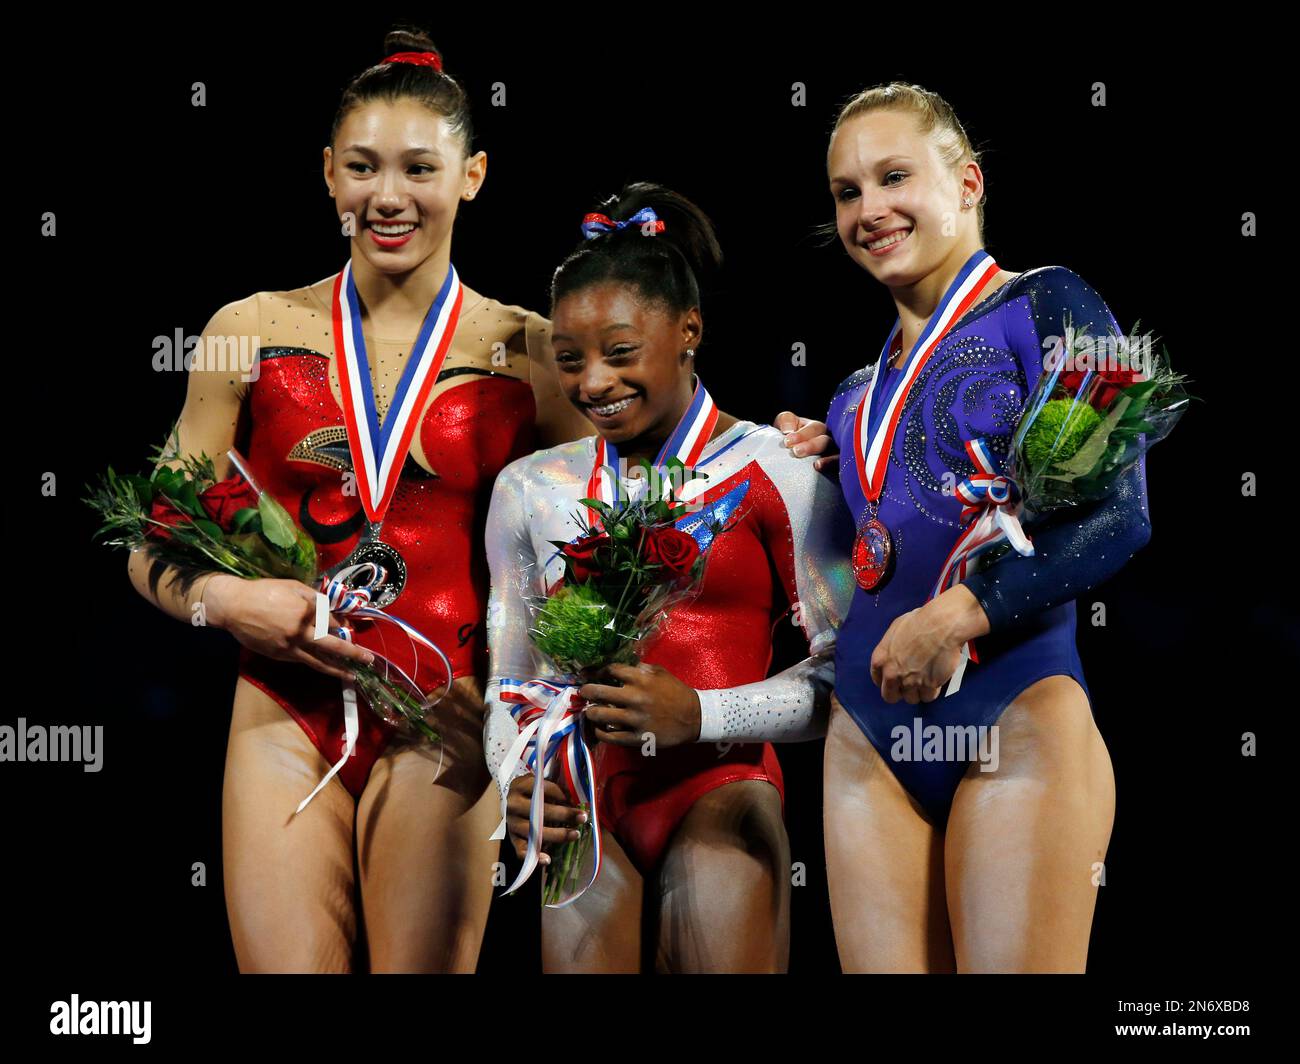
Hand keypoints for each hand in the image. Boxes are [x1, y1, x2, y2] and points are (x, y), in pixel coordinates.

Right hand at [202, 574, 374, 681]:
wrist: (234, 606)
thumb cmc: (264, 592)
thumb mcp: (293, 586)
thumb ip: (315, 598)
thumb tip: (334, 609)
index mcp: (306, 610)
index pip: (333, 621)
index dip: (343, 625)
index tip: (349, 628)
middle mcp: (301, 630)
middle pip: (333, 645)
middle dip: (352, 653)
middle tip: (368, 660)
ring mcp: (290, 645)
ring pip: (318, 661)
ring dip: (337, 669)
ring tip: (352, 675)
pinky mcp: (279, 655)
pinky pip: (302, 661)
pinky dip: (316, 666)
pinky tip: (326, 669)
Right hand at [505, 774, 586, 862]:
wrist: (509, 803)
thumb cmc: (531, 793)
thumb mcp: (539, 785)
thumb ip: (555, 789)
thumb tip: (578, 797)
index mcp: (521, 786)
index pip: (543, 789)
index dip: (561, 794)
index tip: (576, 800)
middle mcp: (513, 804)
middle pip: (540, 810)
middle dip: (564, 814)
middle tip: (582, 817)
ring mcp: (512, 823)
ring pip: (534, 832)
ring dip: (557, 835)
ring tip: (575, 834)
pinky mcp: (512, 838)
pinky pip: (521, 850)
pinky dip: (535, 856)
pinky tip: (548, 859)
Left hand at [579, 662, 701, 747]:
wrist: (695, 717)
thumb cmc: (676, 693)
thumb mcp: (661, 673)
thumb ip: (641, 669)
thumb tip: (622, 668)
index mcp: (641, 679)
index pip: (611, 670)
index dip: (600, 671)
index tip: (596, 675)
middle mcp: (635, 697)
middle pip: (599, 692)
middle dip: (586, 691)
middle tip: (583, 692)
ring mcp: (635, 719)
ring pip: (600, 715)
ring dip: (590, 713)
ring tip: (589, 712)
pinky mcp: (637, 737)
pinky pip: (611, 736)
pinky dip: (600, 732)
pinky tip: (598, 729)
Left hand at [773, 411, 837, 472]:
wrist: (786, 457)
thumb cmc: (788, 438)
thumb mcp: (784, 424)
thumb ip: (786, 420)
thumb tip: (788, 429)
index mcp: (816, 428)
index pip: (814, 429)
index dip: (802, 435)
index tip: (787, 441)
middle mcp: (827, 440)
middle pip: (826, 441)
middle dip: (812, 446)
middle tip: (796, 452)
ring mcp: (833, 455)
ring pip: (836, 455)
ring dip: (828, 460)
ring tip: (817, 465)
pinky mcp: (834, 470)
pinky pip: (837, 470)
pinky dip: (835, 470)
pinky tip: (828, 473)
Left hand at [869, 586, 990, 704]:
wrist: (941, 625)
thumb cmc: (919, 621)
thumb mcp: (895, 629)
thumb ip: (891, 647)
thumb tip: (895, 653)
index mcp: (880, 659)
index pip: (877, 680)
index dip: (887, 681)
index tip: (895, 680)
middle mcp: (891, 673)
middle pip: (890, 696)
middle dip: (899, 692)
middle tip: (910, 685)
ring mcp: (909, 682)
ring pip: (910, 699)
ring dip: (917, 692)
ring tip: (926, 680)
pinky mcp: (928, 686)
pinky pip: (928, 697)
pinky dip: (932, 691)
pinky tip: (936, 681)